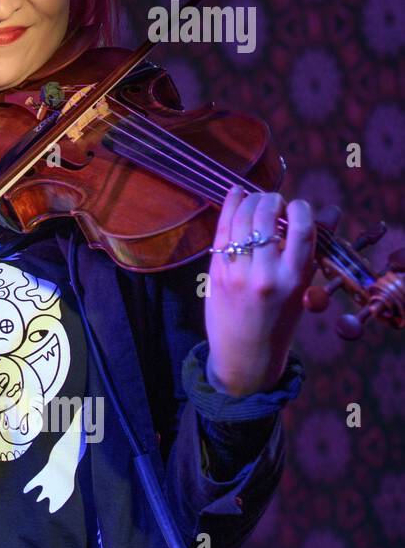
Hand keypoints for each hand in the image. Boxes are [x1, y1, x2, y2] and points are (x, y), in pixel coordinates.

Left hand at [203, 187, 330, 396]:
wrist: (245, 353)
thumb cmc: (280, 319)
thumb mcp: (303, 288)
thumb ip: (312, 250)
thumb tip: (329, 211)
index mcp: (296, 279)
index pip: (302, 229)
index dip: (300, 208)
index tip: (297, 206)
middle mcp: (267, 275)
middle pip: (267, 219)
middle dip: (271, 200)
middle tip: (273, 201)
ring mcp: (238, 273)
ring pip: (242, 221)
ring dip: (250, 201)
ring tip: (255, 198)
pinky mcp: (217, 273)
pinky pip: (222, 231)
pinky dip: (229, 208)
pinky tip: (235, 194)